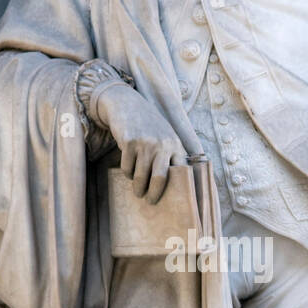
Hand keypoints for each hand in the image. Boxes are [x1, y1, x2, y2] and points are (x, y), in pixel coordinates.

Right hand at [95, 83, 186, 203]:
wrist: (127, 104)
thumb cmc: (148, 127)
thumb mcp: (165, 137)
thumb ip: (171, 156)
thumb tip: (173, 187)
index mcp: (175, 145)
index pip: (180, 172)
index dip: (177, 189)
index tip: (173, 202)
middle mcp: (163, 144)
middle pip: (160, 178)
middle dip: (154, 194)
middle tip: (150, 201)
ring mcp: (146, 143)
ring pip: (141, 176)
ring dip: (138, 187)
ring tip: (138, 191)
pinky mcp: (129, 142)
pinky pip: (127, 168)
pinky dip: (127, 173)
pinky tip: (129, 170)